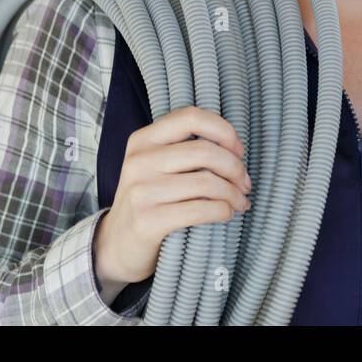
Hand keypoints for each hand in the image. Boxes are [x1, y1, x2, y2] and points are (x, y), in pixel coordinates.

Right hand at [93, 106, 252, 293]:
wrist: (116, 244)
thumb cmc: (149, 200)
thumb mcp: (156, 166)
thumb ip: (185, 149)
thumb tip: (235, 150)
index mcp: (143, 139)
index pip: (191, 117)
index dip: (223, 131)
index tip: (238, 151)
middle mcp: (139, 160)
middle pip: (205, 151)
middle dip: (235, 168)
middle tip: (245, 184)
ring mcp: (141, 191)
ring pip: (207, 182)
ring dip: (233, 193)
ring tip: (240, 202)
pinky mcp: (148, 221)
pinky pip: (200, 209)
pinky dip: (223, 211)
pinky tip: (227, 214)